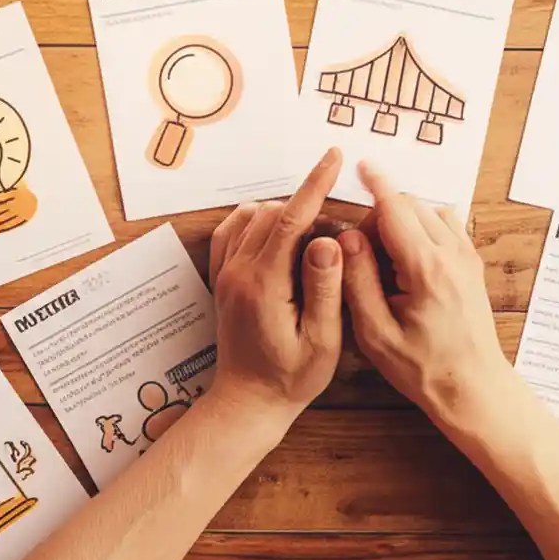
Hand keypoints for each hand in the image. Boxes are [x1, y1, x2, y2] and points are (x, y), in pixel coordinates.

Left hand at [206, 148, 345, 428]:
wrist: (247, 402)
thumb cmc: (291, 378)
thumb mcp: (322, 340)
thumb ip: (325, 287)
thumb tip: (328, 241)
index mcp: (265, 283)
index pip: (292, 218)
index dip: (316, 183)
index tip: (334, 157)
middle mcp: (238, 271)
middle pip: (275, 213)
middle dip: (309, 208)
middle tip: (338, 234)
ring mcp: (225, 273)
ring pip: (254, 217)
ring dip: (285, 215)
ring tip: (313, 241)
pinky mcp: (221, 278)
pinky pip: (233, 231)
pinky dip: (256, 221)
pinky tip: (276, 232)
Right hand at [338, 161, 507, 417]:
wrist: (472, 386)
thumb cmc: (422, 368)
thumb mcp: (375, 332)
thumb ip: (357, 280)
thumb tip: (346, 238)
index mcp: (426, 268)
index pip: (397, 207)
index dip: (376, 183)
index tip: (360, 164)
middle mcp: (453, 253)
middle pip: (411, 205)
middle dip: (381, 215)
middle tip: (360, 253)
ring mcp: (467, 256)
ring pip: (429, 212)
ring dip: (402, 221)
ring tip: (384, 262)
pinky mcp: (471, 264)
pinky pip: (445, 226)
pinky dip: (422, 229)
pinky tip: (406, 262)